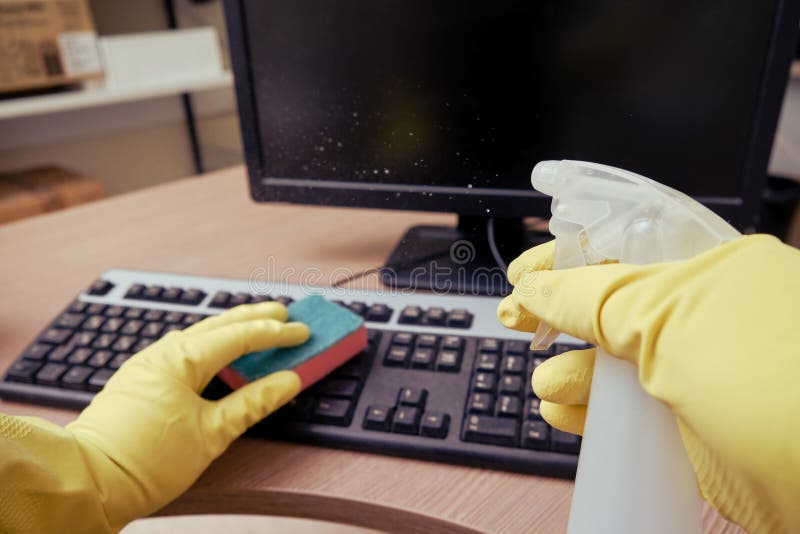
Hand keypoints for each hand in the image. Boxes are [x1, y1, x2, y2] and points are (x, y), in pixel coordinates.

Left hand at [0, 302, 308, 532]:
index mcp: (182, 358)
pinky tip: (217, 354)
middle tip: (283, 312)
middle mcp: (163, 352)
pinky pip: (184, 351)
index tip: (302, 331)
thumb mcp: (211, 433)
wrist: (85, 482)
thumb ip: (253, 402)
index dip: (275, 333)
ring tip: (255, 326)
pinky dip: (210, 346)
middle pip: (218, 325)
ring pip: (199, 336)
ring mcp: (148, 364)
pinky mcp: (140, 380)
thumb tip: (289, 381)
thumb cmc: (144, 459)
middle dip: (253, 317)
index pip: (239, 336)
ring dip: (230, 329)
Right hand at [497, 235, 799, 533]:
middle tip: (517, 318)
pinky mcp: (692, 428)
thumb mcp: (670, 319)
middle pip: (609, 306)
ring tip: (547, 382)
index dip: (566, 255)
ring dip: (569, 371)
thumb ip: (593, 299)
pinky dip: (587, 412)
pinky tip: (564, 412)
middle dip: (557, 312)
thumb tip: (538, 288)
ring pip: (612, 363)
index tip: (525, 271)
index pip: (621, 246)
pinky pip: (625, 411)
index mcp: (707, 270)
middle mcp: (701, 318)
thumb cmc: (780, 377)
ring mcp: (696, 374)